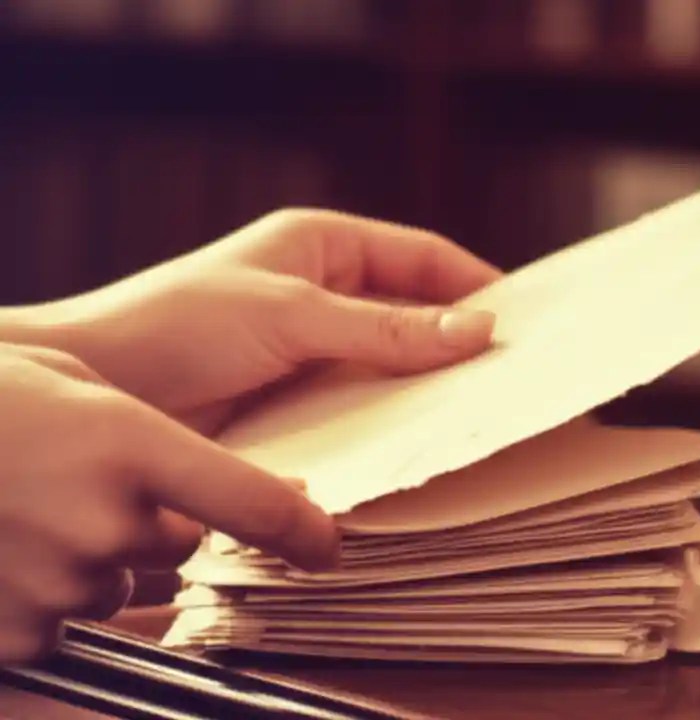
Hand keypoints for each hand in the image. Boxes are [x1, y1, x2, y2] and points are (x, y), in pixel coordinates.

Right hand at [0, 342, 337, 661]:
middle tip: (86, 482)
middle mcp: (100, 520)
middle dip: (155, 521)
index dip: (302, 534)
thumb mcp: (75, 383)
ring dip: (92, 556)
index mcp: (128, 444)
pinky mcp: (10, 634)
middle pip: (177, 545)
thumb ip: (156, 439)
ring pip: (114, 581)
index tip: (326, 548)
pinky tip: (0, 546)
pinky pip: (58, 623)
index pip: (255, 507)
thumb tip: (240, 490)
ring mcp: (50, 582)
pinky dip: (39, 594)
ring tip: (27, 507)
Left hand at [5, 208, 500, 433]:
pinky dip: (392, 429)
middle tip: (518, 378)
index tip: (526, 320)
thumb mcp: (291, 314)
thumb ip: (386, 327)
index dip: (477, 285)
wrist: (96, 390)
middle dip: (461, 346)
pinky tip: (421, 449)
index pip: (424, 258)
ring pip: (393, 371)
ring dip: (429, 394)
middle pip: (416, 317)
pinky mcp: (298, 406)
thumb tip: (480, 330)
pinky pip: (362, 414)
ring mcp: (312, 354)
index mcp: (324, 247)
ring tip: (482, 419)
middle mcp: (324, 297)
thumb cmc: (176, 324)